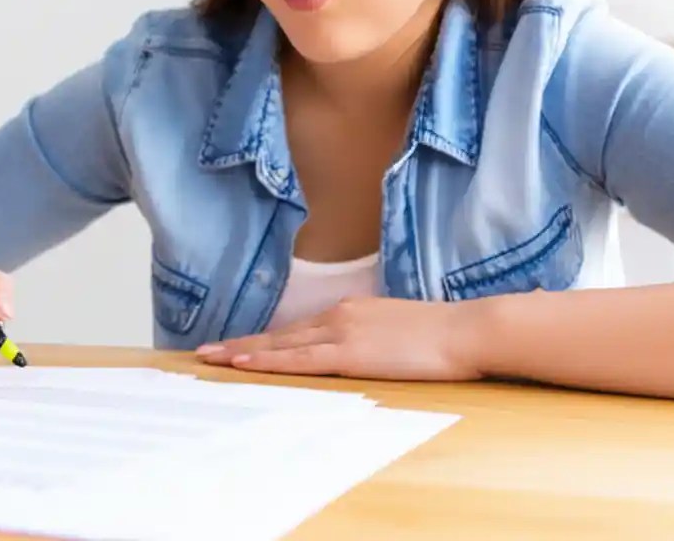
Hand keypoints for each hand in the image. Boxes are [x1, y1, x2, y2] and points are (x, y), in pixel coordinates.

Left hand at [195, 296, 486, 380]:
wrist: (467, 331)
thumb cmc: (444, 336)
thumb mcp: (399, 330)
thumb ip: (374, 337)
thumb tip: (365, 351)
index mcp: (351, 311)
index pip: (298, 330)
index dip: (266, 339)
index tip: (238, 345)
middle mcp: (339, 316)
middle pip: (280, 334)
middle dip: (241, 344)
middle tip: (206, 353)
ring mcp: (342, 333)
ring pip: (280, 344)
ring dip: (242, 352)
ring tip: (211, 359)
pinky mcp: (349, 353)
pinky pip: (298, 359)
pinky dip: (267, 360)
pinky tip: (243, 362)